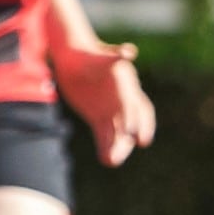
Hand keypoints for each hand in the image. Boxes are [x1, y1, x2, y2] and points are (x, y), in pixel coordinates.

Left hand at [52, 40, 154, 166]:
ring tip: (111, 162)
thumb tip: (130, 52)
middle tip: (119, 156)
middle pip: (129, 126)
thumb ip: (115, 56)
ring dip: (116, 148)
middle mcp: (122, 102)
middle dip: (125, 141)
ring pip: (117, 133)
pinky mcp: (98, 117)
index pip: (138, 109)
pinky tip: (105, 160)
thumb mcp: (100, 55)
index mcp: (127, 88)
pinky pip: (104, 134)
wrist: (72, 58)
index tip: (139, 139)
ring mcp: (110, 111)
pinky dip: (105, 146)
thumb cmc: (88, 53)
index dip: (141, 125)